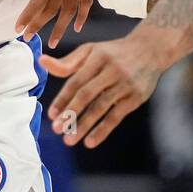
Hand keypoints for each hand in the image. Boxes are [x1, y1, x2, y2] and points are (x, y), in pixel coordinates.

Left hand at [20, 0, 91, 46]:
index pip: (37, 2)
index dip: (27, 16)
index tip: (17, 29)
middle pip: (52, 10)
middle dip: (39, 25)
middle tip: (27, 37)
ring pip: (69, 12)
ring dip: (60, 27)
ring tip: (53, 42)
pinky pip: (86, 4)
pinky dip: (81, 16)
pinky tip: (77, 27)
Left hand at [42, 35, 162, 147]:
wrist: (151, 49)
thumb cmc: (113, 52)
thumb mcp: (91, 51)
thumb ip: (67, 62)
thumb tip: (41, 62)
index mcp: (97, 57)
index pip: (76, 81)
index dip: (63, 99)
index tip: (51, 115)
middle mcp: (112, 69)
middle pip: (87, 94)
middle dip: (70, 113)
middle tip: (57, 129)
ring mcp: (125, 84)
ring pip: (101, 107)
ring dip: (84, 125)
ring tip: (69, 139)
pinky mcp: (136, 97)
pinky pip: (116, 116)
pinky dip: (103, 130)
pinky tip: (90, 141)